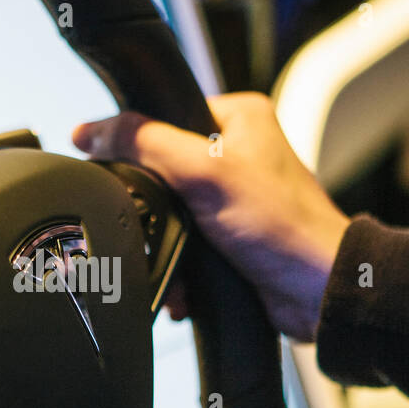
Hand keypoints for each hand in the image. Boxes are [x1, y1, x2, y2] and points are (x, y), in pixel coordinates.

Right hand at [73, 92, 349, 339]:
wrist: (317, 291)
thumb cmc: (284, 226)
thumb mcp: (205, 172)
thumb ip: (146, 143)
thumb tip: (91, 130)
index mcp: (237, 116)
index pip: (162, 116)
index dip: (134, 146)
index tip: (116, 171)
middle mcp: (237, 149)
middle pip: (160, 168)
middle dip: (152, 208)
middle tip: (154, 226)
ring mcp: (234, 193)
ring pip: (169, 210)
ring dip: (164, 242)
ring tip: (176, 262)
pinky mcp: (230, 232)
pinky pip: (184, 240)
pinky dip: (179, 264)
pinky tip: (185, 281)